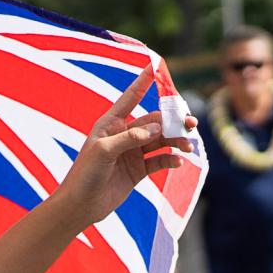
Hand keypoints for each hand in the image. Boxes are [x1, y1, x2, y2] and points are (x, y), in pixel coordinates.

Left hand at [52, 66, 194, 230]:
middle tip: (191, 123)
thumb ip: (129, 138)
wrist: (81, 205)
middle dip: (173, 122)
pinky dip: (171, 160)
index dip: (141, 84)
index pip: (129, 99)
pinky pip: (160, 161)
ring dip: (177, 141)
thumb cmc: (84, 174)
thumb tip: (156, 129)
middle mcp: (123, 136)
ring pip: (161, 141)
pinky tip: (179, 162)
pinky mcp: (139, 170)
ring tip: (189, 145)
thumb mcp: (103, 152)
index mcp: (110, 125)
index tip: (153, 67)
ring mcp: (133, 153)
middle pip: (154, 122)